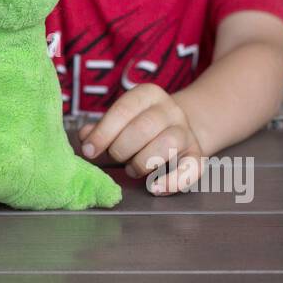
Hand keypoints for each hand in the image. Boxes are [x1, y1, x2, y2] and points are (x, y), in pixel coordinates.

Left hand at [79, 83, 205, 195]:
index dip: (104, 132)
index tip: (89, 150)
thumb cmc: (138, 126)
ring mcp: (186, 132)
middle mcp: (170, 110)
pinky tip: (154, 188)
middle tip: (114, 157)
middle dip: (121, 148)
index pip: (124, 109)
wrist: (175, 128)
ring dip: (143, 162)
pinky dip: (173, 182)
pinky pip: (191, 168)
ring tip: (132, 169)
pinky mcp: (197, 155)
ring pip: (168, 144)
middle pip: (145, 127)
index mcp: (147, 95)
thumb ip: (100, 128)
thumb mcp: (119, 120)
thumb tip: (85, 137)